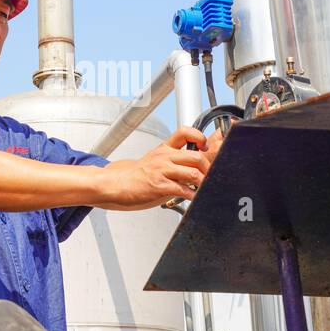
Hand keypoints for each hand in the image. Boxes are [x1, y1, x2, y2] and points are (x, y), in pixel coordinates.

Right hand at [97, 126, 213, 209]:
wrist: (118, 184)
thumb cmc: (138, 176)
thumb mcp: (157, 161)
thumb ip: (175, 161)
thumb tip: (196, 168)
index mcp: (165, 148)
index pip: (185, 132)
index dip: (200, 137)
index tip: (206, 147)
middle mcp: (164, 156)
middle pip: (196, 156)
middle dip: (209, 168)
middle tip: (211, 176)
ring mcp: (162, 170)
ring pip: (193, 172)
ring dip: (203, 182)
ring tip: (205, 188)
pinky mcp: (159, 185)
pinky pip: (183, 189)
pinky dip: (192, 195)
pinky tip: (193, 198)